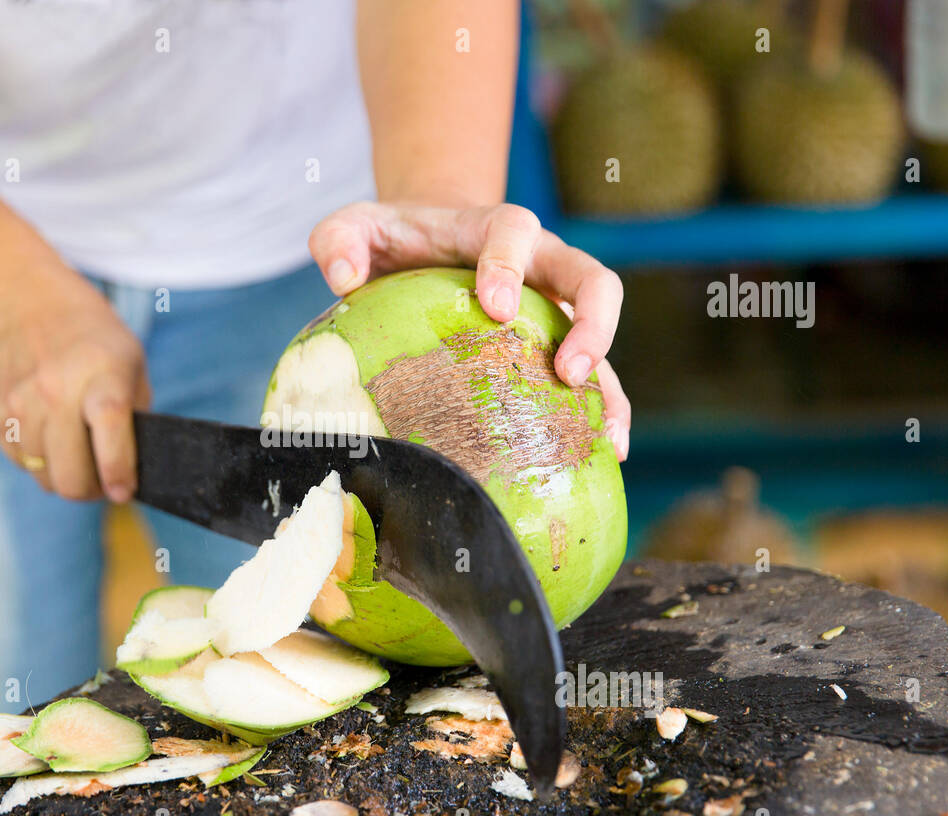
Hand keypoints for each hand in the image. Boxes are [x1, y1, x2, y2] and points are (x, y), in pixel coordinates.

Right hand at [0, 265, 150, 500]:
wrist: (22, 301)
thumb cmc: (90, 338)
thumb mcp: (130, 360)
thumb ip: (136, 412)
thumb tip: (136, 466)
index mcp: (100, 375)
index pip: (110, 429)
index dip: (117, 469)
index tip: (123, 491)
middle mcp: (56, 390)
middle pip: (70, 476)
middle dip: (91, 490)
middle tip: (102, 481)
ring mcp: (19, 404)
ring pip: (44, 477)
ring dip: (62, 474)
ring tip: (74, 449)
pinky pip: (20, 462)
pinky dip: (37, 459)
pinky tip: (47, 431)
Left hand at [308, 201, 629, 460]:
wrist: (426, 244)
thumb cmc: (392, 239)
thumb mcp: (354, 226)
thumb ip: (339, 239)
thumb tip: (342, 276)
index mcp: (493, 229)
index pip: (514, 231)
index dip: (510, 264)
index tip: (497, 308)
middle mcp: (541, 262)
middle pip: (590, 278)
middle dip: (590, 324)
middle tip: (569, 372)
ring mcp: (555, 305)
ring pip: (600, 334)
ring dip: (608, 385)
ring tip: (604, 438)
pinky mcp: (556, 344)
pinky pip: (592, 376)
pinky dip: (601, 412)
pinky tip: (602, 456)